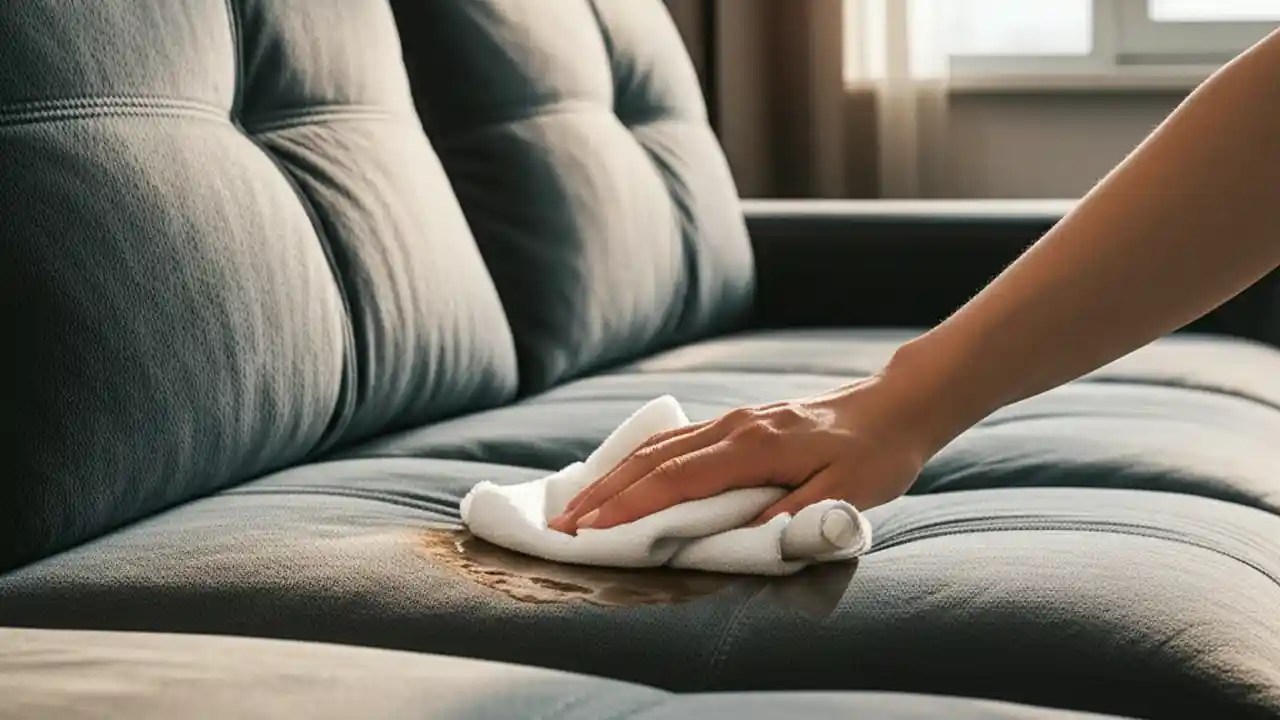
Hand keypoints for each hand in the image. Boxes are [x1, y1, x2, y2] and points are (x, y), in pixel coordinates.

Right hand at [547, 374, 939, 533]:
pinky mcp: (736, 422)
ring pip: (656, 446)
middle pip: (652, 460)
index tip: (591, 531)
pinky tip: (619, 473)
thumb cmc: (875, 454)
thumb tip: (744, 540)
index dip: (630, 507)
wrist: (894, 406)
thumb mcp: (848, 493)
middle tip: (561, 526)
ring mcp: (731, 420)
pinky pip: (673, 438)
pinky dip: (637, 459)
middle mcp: (733, 427)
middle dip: (603, 494)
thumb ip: (795, 515)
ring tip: (576, 505)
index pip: (676, 479)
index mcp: (755, 446)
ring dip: (612, 476)